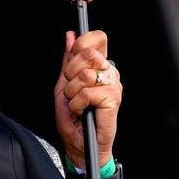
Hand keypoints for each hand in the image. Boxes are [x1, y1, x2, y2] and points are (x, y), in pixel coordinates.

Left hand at [54, 29, 122, 170]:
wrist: (79, 143)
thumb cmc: (74, 118)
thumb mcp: (64, 84)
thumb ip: (68, 59)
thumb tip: (70, 35)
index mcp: (99, 66)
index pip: (98, 38)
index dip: (82, 43)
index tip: (72, 56)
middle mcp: (109, 73)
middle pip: (89, 54)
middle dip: (70, 72)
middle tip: (71, 88)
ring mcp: (113, 85)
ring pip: (85, 75)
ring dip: (72, 92)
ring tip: (76, 103)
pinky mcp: (113, 99)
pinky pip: (87, 93)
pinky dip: (76, 104)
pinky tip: (81, 111)